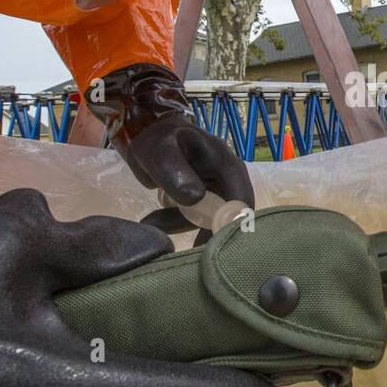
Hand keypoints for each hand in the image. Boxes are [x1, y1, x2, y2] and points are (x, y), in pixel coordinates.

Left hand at [87, 63, 254, 234]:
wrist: (144, 133)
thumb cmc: (157, 138)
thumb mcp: (162, 152)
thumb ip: (176, 173)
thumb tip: (195, 199)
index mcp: (227, 166)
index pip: (242, 200)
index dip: (233, 224)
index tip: (215, 245)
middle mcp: (226, 181)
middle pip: (231, 217)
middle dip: (212, 236)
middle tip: (191, 254)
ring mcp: (213, 192)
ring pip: (209, 222)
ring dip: (184, 229)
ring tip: (153, 225)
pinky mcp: (199, 201)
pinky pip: (193, 220)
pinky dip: (175, 225)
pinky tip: (152, 222)